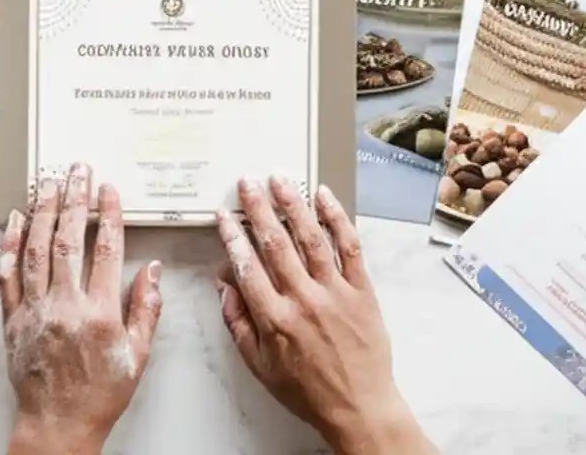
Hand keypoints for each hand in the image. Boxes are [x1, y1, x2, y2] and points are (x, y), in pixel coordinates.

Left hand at [0, 163, 162, 454]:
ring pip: (36, 249)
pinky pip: (8, 274)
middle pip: (69, 239)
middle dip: (73, 199)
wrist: (57, 424)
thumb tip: (152, 270)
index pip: (106, 250)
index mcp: (100, 314)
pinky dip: (11, 244)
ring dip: (42, 210)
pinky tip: (18, 220)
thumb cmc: (98, 394)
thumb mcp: (138, 355)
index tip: (108, 191)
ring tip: (48, 182)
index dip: (108, 215)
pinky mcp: (13, 319)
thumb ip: (146, 309)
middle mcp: (65, 307)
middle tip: (78, 171)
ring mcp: (35, 310)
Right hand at [213, 177, 435, 454]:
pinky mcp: (361, 291)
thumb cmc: (308, 390)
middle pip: (276, 244)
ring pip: (311, 238)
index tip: (223, 215)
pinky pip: (349, 247)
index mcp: (275, 319)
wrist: (359, 406)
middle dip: (258, 208)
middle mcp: (304, 300)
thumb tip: (224, 286)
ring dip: (293, 205)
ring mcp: (335, 292)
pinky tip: (325, 197)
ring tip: (280, 179)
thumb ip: (239, 323)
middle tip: (247, 182)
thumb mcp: (259, 365)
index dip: (232, 236)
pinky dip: (337, 219)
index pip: (248, 266)